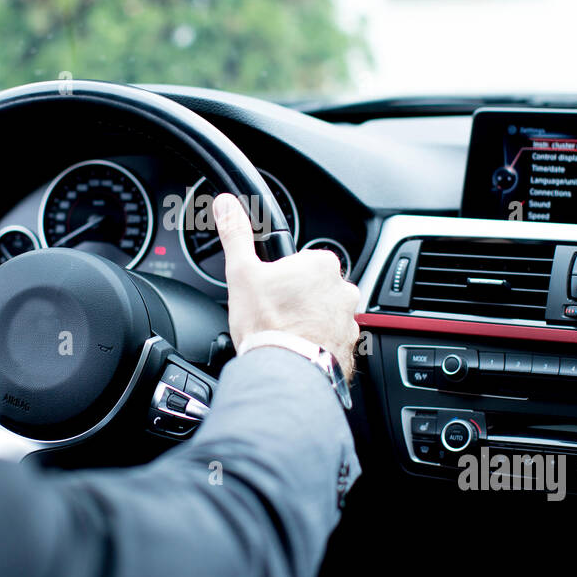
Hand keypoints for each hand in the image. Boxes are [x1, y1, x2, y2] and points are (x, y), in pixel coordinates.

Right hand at [214, 192, 360, 379]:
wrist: (285, 372)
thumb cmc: (267, 324)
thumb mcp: (242, 272)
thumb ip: (236, 234)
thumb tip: (226, 203)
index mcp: (321, 265)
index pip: (303, 261)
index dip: (283, 276)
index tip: (271, 290)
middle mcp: (343, 289)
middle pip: (316, 288)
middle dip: (299, 299)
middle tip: (274, 314)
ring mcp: (349, 320)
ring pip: (326, 314)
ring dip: (310, 322)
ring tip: (285, 336)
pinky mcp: (350, 347)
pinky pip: (333, 340)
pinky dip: (319, 345)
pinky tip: (299, 352)